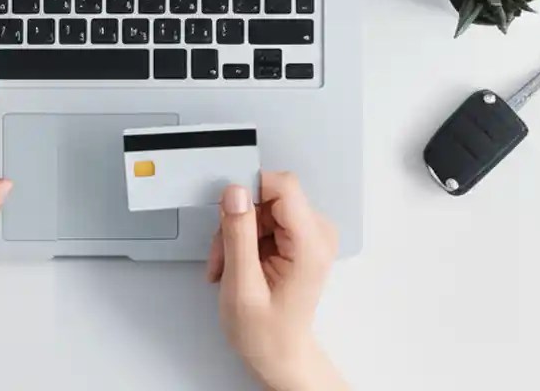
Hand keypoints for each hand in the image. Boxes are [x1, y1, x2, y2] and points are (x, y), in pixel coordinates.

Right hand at [206, 171, 344, 390]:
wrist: (279, 352)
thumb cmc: (266, 332)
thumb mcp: (241, 286)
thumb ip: (238, 235)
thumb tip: (235, 192)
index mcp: (311, 245)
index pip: (284, 186)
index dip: (250, 191)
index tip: (227, 213)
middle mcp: (317, 234)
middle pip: (268, 197)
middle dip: (236, 221)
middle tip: (222, 255)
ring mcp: (308, 234)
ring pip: (260, 208)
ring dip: (235, 234)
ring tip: (226, 268)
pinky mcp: (297, 237)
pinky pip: (262, 219)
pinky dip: (242, 239)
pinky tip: (235, 265)